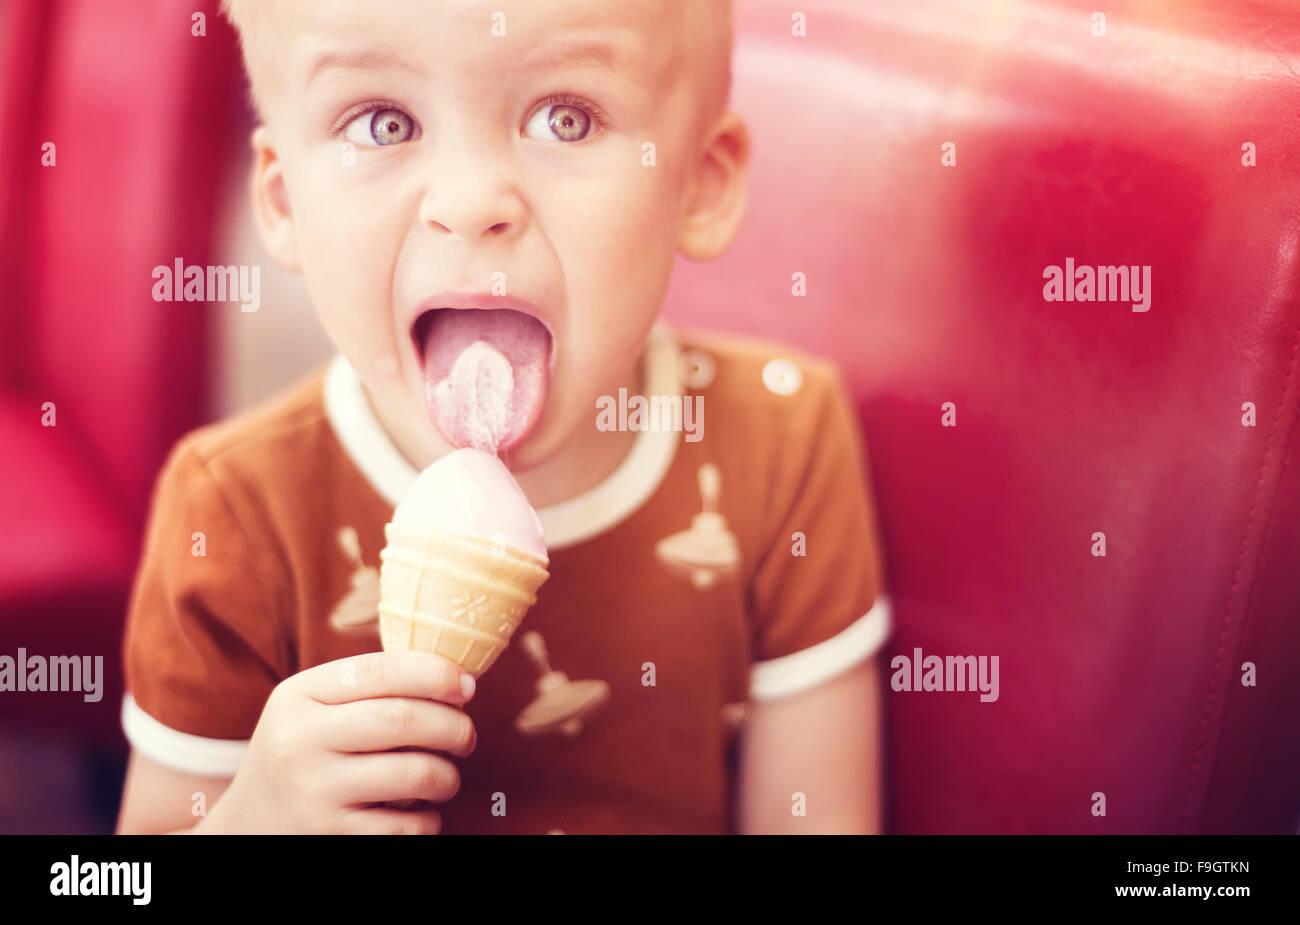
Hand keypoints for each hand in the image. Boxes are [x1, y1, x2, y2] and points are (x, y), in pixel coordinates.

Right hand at [198, 651, 476, 833]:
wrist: (245, 827)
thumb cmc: (302, 756)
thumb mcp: (311, 710)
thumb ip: (367, 689)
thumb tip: (455, 676)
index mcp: (299, 695)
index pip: (382, 670)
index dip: (437, 674)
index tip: (467, 687)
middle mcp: (300, 740)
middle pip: (404, 719)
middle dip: (454, 726)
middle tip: (467, 737)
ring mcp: (313, 791)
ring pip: (415, 773)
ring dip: (448, 776)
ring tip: (446, 778)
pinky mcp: (329, 835)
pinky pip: (406, 825)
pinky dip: (429, 819)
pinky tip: (422, 813)